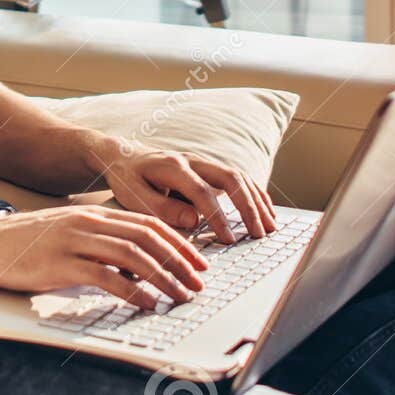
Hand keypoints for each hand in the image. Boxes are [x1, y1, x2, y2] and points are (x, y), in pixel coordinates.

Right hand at [0, 206, 208, 307]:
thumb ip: (98, 246)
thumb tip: (132, 268)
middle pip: (148, 237)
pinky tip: (147, 304)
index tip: (197, 262)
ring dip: (164, 277)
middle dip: (180, 260)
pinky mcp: (62, 264)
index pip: (148, 223)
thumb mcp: (67, 236)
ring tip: (181, 296)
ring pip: (134, 256)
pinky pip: (107, 277)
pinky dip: (133, 291)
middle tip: (199, 282)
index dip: (178, 242)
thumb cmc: (24, 246)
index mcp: (93, 214)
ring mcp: (75, 242)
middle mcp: (88, 223)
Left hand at [94, 140, 277, 243]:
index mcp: (173, 167)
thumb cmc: (127, 178)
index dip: (218, 215)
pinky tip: (265, 210)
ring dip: (257, 200)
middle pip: (230, 178)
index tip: (229, 239)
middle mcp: (192, 160)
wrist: (123, 155)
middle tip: (260, 234)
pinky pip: (238, 177)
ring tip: (271, 226)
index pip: (202, 192)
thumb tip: (194, 219)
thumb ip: (161, 208)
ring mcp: (203, 161)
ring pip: (239, 175)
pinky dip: (254, 192)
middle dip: (248, 206)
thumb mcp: (133, 196)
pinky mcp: (209, 168)